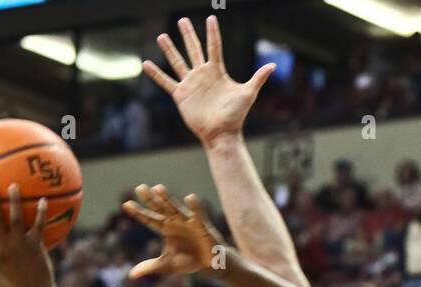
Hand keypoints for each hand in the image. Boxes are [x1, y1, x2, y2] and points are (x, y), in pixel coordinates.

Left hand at [123, 185, 221, 279]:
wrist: (210, 264)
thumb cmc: (188, 261)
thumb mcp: (168, 265)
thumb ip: (151, 266)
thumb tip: (131, 275)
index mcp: (165, 229)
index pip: (149, 219)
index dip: (138, 212)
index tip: (126, 204)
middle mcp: (174, 221)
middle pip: (160, 209)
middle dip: (150, 199)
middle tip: (140, 188)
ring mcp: (188, 221)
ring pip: (175, 208)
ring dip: (167, 199)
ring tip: (158, 189)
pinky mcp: (202, 225)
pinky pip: (198, 215)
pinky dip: (195, 207)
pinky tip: (190, 198)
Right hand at [144, 15, 275, 147]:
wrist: (222, 133)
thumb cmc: (236, 115)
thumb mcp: (248, 93)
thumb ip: (258, 77)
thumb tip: (273, 65)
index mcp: (217, 71)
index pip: (214, 47)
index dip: (212, 33)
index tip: (211, 18)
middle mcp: (202, 75)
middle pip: (193, 49)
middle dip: (188, 35)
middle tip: (182, 20)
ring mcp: (190, 84)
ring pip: (178, 62)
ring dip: (169, 49)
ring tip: (161, 37)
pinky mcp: (181, 95)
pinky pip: (166, 82)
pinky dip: (156, 74)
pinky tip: (146, 64)